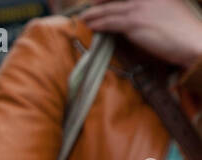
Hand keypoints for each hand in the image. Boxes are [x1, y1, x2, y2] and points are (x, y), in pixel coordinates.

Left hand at [80, 0, 201, 66]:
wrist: (193, 42)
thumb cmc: (183, 30)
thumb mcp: (168, 9)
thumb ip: (153, 6)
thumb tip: (134, 12)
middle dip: (99, 1)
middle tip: (89, 6)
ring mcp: (140, 7)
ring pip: (109, 9)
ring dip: (93, 14)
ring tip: (84, 18)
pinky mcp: (135, 22)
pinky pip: (110, 22)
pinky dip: (98, 24)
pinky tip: (91, 26)